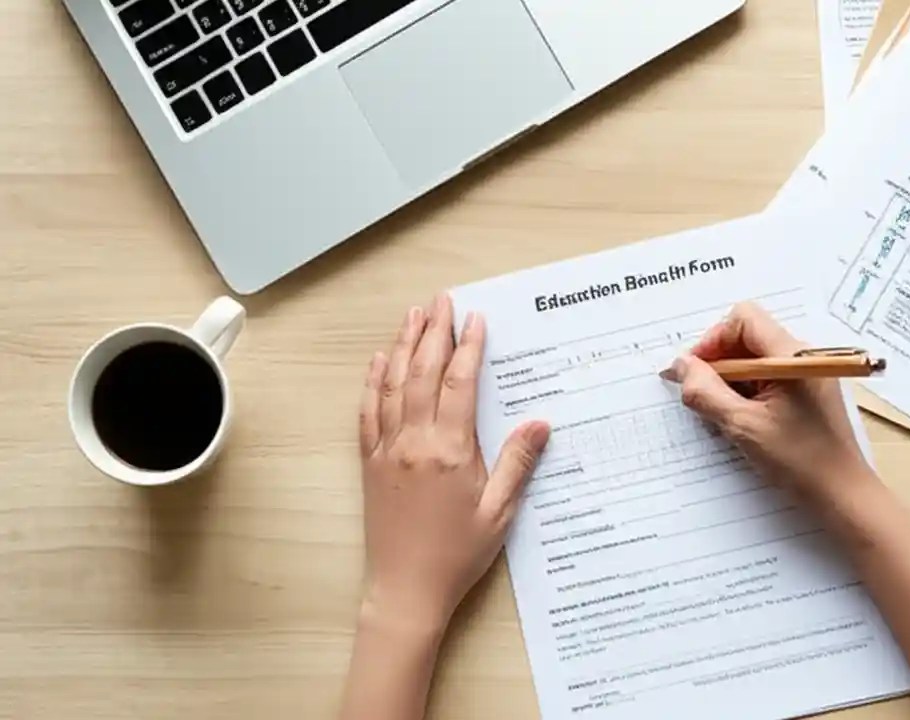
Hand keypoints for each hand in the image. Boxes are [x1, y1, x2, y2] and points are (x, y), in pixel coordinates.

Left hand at [357, 295, 550, 629]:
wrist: (405, 590)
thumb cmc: (457, 555)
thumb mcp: (499, 512)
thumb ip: (517, 463)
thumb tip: (539, 423)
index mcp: (449, 451)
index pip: (459, 384)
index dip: (469, 348)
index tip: (476, 320)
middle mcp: (413, 442)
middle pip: (423, 373)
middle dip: (435, 332)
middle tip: (442, 300)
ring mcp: (387, 450)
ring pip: (393, 385)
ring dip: (403, 345)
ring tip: (413, 315)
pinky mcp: (370, 464)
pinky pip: (368, 413)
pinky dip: (373, 383)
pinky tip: (379, 362)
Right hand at [665, 303, 872, 503]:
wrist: (842, 494)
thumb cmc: (800, 462)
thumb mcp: (743, 426)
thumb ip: (706, 392)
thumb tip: (681, 366)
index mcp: (792, 355)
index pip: (743, 319)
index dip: (713, 340)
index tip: (696, 372)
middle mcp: (802, 356)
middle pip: (748, 336)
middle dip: (719, 362)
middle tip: (704, 395)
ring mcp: (806, 373)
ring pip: (755, 358)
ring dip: (732, 380)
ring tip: (724, 413)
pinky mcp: (806, 391)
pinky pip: (768, 377)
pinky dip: (747, 392)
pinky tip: (742, 420)